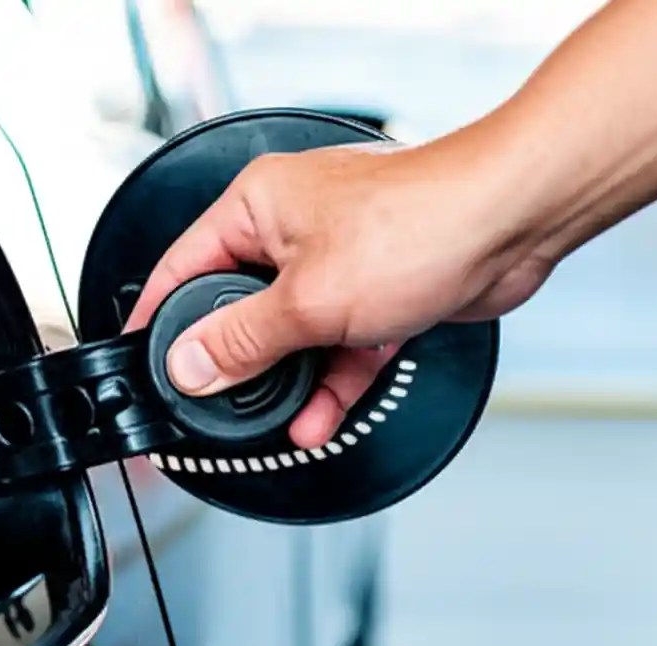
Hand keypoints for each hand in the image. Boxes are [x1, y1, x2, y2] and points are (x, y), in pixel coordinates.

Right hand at [124, 132, 557, 448]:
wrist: (511, 223)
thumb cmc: (419, 223)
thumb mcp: (308, 299)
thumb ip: (242, 339)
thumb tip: (189, 365)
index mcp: (259, 206)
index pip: (183, 265)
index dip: (160, 318)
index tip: (145, 362)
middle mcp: (294, 226)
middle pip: (240, 305)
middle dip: (235, 363)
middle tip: (213, 406)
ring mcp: (339, 258)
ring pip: (295, 333)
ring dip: (289, 383)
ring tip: (275, 427)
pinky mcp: (379, 290)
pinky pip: (340, 343)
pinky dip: (333, 381)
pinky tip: (320, 418)